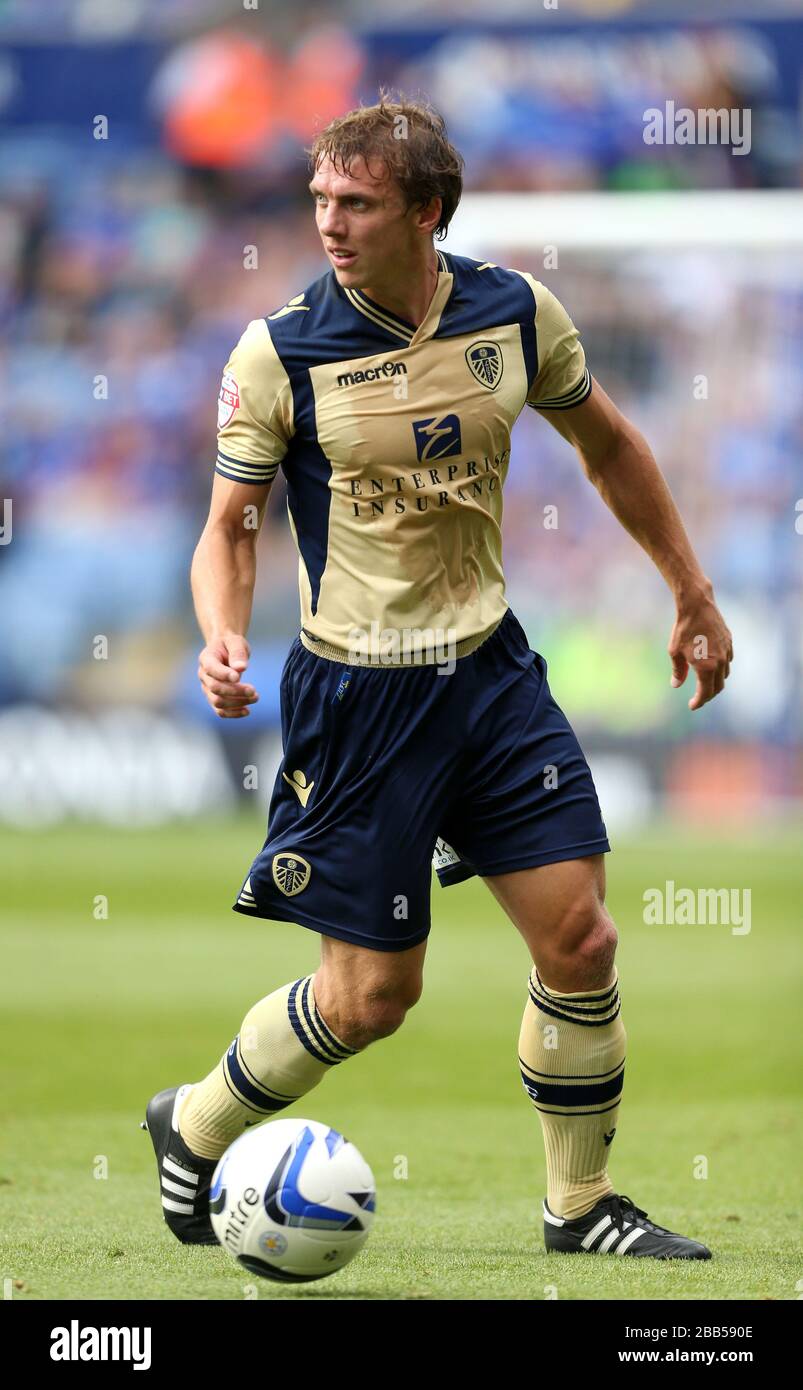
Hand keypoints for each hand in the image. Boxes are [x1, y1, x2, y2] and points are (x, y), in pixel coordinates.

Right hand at [198, 632, 258, 718]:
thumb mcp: (236, 642)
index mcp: (206, 658)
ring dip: (237, 703)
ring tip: (255, 698)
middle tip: (253, 690)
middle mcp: (204, 675)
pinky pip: (220, 711)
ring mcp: (207, 688)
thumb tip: (240, 668)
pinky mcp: (214, 698)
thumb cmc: (231, 645)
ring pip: (218, 702)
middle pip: (215, 688)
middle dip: (235, 691)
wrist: (225, 651)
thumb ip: (238, 653)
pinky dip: (233, 713)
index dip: (224, 675)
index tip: (238, 677)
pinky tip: (248, 710)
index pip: (211, 669)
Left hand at [668, 586, 732, 710]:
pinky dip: (721, 668)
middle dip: (708, 695)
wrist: (697, 606)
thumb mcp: (675, 652)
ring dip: (715, 682)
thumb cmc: (683, 629)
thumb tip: (676, 685)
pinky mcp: (729, 642)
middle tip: (698, 698)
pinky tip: (712, 666)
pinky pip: (728, 661)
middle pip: (718, 687)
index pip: (705, 693)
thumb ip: (678, 671)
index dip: (699, 701)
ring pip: (725, 674)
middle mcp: (721, 662)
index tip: (692, 706)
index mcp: (707, 667)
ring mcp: (727, 651)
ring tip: (705, 683)